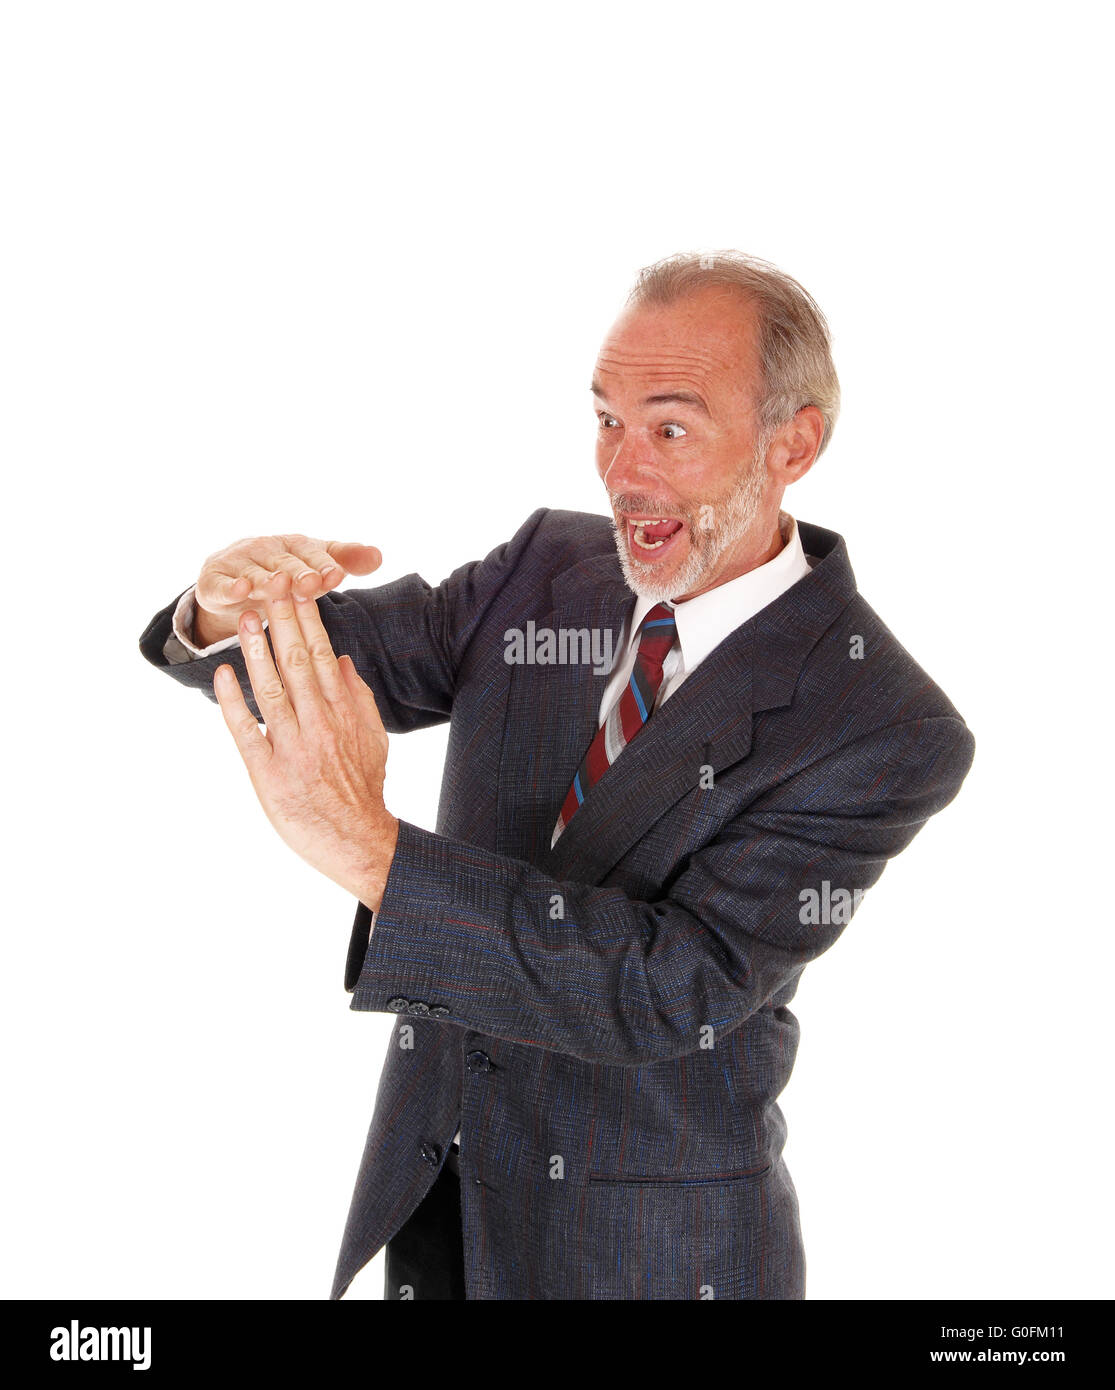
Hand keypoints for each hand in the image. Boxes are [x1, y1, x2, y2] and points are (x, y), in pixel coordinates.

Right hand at [193, 533, 382, 645]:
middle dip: (300, 572)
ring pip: (256, 574)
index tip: (338, 574)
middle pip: (286, 563)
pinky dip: (230, 588)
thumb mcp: (314, 565)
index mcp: (294, 546)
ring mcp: (238, 563)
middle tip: (313, 582)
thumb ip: (344, 559)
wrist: (232, 581)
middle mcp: (266, 549)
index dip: (324, 563)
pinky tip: (241, 590)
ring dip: (268, 580)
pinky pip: (222, 585)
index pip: (312, 553)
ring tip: (280, 585)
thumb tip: (379, 555)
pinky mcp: (214, 579)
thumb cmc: (284, 572)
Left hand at [212, 587, 398, 910]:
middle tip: (271, 582)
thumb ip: (357, 697)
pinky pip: (246, 732)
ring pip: (271, 689)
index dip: (307, 617)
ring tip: (244, 617)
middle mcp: (319, 724)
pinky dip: (233, 702)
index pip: (321, 653)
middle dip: (282, 618)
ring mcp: (292, 748)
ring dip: (256, 650)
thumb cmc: (363, 789)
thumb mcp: (374, 738)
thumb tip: (341, 659)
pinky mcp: (268, 775)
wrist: (358, 840)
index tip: (296, 585)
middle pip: (297, 661)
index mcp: (343, 712)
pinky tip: (223, 674)